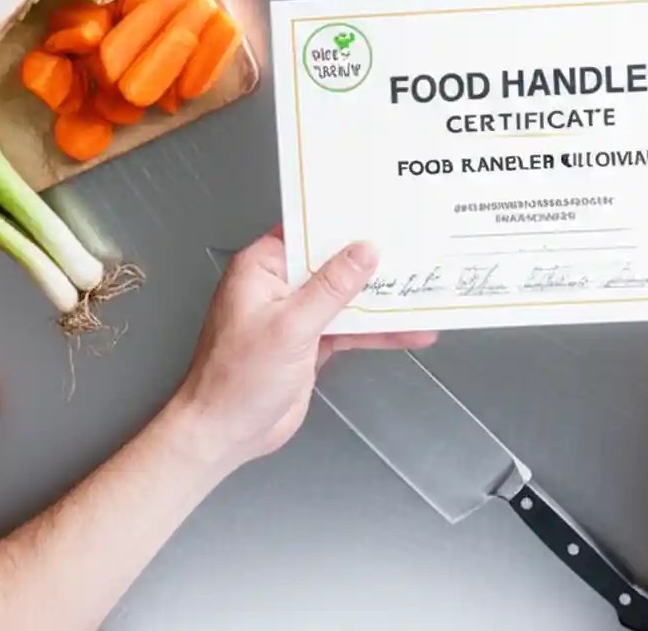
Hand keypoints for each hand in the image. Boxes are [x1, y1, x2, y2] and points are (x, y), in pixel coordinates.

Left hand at [176, 227, 437, 465]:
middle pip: (331, 265)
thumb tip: (363, 251)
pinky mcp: (309, 344)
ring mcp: (294, 316)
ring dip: (381, 301)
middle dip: (370, 262)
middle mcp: (278, 287)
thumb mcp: (291, 326)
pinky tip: (409, 333)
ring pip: (345, 299)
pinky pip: (348, 329)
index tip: (380, 215)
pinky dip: (376, 332)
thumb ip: (331, 288)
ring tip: (423, 292)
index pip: (307, 232)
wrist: (225, 433)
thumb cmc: (238, 378)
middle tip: (414, 249)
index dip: (342, 223)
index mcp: (261, 269)